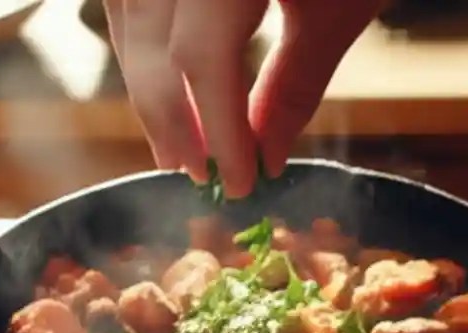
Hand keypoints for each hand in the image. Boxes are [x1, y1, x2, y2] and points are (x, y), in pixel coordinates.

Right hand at [103, 0, 381, 197]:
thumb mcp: (341, 5)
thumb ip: (294, 81)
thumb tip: (262, 155)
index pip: (199, 53)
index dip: (214, 126)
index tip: (234, 181)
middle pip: (146, 35)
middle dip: (166, 112)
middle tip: (192, 171)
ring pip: (126, 12)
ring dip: (143, 77)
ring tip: (175, 137)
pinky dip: (140, 34)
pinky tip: (162, 75)